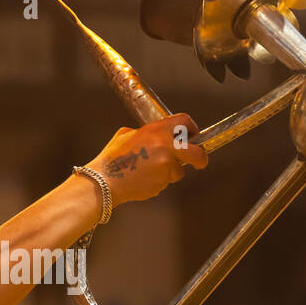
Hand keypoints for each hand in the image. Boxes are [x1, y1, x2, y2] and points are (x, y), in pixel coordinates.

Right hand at [86, 113, 207, 207]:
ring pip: (178, 171)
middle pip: (196, 152)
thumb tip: (155, 135)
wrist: (104, 180)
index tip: (193, 135)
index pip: (184, 121)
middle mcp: (165, 147)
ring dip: (169, 172)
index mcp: (156, 130)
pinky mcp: (162, 182)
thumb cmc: (112, 158)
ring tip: (147, 172)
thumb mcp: (126, 135)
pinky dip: (158, 182)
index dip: (192, 128)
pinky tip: (142, 179)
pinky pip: (166, 182)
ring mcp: (165, 166)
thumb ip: (145, 133)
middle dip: (201, 158)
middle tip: (200, 162)